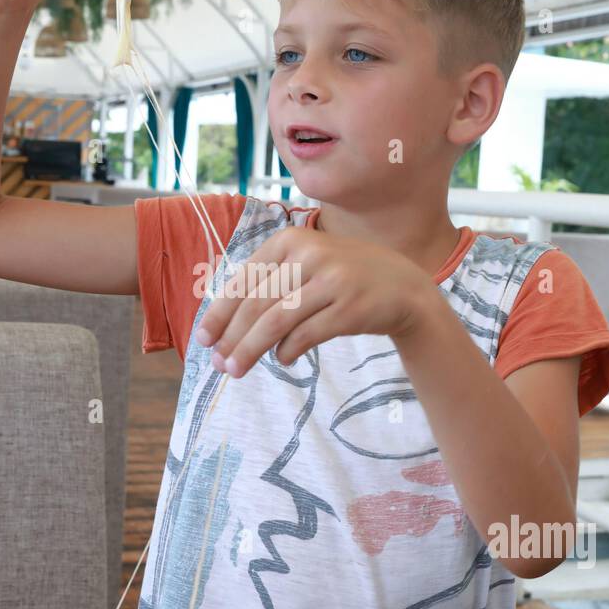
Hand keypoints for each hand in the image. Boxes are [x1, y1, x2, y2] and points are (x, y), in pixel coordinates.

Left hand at [194, 226, 431, 376]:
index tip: (204, 339)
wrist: (404, 287)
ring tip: (236, 369)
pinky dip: (288, 351)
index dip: (220, 313)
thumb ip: (270, 282)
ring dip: (251, 350)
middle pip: (256, 304)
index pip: (244, 281)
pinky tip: (283, 359)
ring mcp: (331, 280)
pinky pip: (306, 335)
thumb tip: (224, 323)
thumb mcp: (306, 264)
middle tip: (218, 364)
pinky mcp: (349, 308)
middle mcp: (309, 254)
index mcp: (290, 239)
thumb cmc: (344, 278)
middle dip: (232, 338)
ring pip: (276, 322)